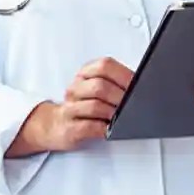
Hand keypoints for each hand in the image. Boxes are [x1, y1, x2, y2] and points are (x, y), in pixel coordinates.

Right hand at [7, 57, 133, 156]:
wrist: (53, 124)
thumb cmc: (81, 105)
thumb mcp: (94, 88)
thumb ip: (114, 83)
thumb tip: (141, 84)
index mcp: (85, 74)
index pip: (104, 66)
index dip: (123, 75)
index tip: (137, 86)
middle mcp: (76, 88)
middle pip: (100, 86)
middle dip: (120, 97)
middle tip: (131, 105)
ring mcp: (70, 108)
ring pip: (95, 106)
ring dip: (113, 113)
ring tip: (120, 117)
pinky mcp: (69, 128)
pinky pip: (89, 127)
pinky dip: (104, 128)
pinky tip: (109, 128)